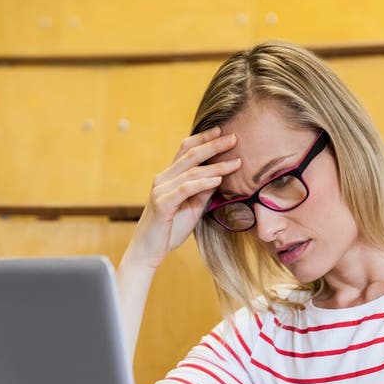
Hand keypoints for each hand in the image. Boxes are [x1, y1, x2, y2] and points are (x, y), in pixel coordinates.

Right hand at [123, 127, 240, 270]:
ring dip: (216, 166)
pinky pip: (185, 189)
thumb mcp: (192, 208)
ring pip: (191, 171)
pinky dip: (203, 183)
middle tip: (234, 138)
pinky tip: (218, 180)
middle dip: (213, 145)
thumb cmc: (169, 230)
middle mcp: (163, 179)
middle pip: (190, 155)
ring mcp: (161, 190)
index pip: (186, 151)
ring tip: (236, 162)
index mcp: (169, 177)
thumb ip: (203, 192)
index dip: (204, 139)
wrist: (148, 252)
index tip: (222, 132)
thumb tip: (220, 177)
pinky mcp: (162, 203)